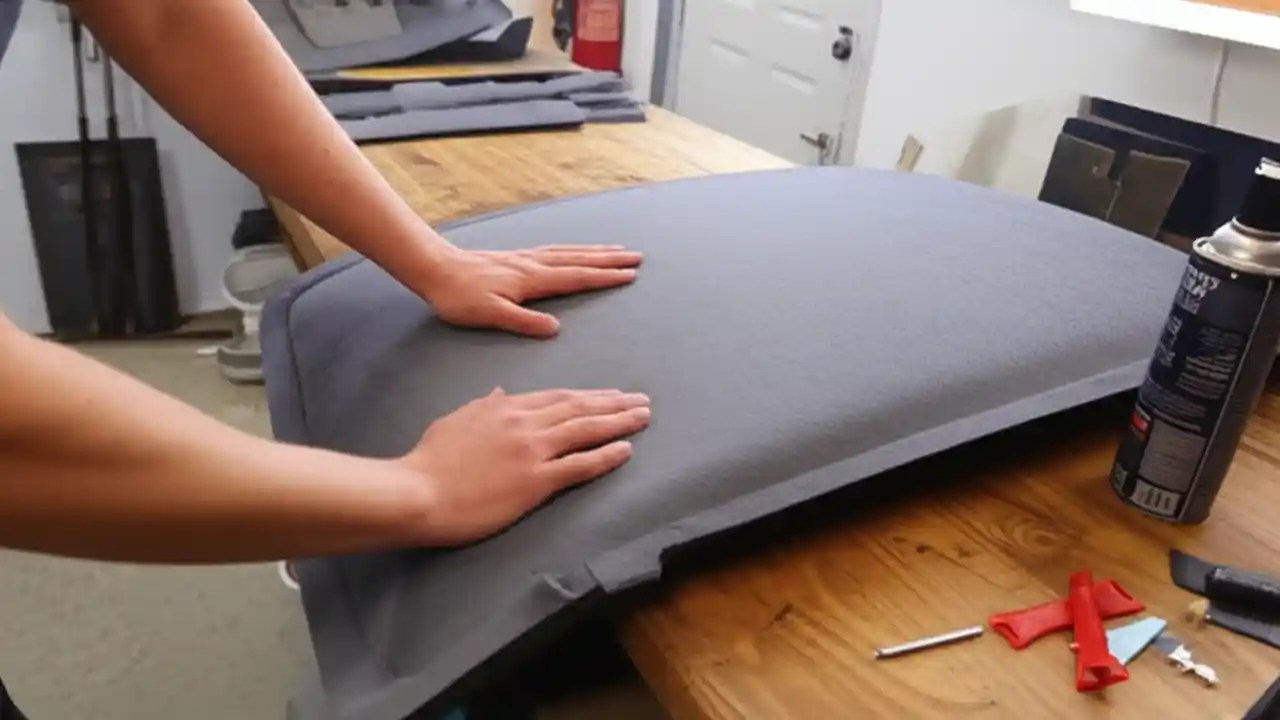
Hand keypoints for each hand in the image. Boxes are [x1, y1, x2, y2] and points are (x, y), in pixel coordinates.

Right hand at [400, 388, 650, 544]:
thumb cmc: (428, 460)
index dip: (588, 395)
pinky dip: (606, 455)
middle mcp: (524, 422)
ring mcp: (532, 450)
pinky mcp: (535, 481)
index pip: (557, 396)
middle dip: (613, 403)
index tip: (610, 394)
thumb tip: (500, 392)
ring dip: (619, 422)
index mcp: (505, 406)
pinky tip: (626, 450)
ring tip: (643, 417)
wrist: (418, 492)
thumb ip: (483, 405)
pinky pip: (579, 465)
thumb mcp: (456, 420)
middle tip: (641, 400)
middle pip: (578, 407)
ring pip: (585, 429)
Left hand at [421, 245, 642, 336]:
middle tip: (637, 257)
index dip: (604, 277)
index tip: (630, 275)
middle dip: (609, 259)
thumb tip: (555, 328)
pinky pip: (555, 250)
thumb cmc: (459, 296)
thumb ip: (522, 321)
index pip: (576, 277)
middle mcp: (533, 264)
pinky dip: (574, 249)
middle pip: (579, 259)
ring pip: (569, 252)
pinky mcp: (517, 258)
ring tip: (617, 250)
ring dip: (595, 251)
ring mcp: (526, 258)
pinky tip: (577, 251)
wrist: (435, 269)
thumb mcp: (489, 314)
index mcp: (532, 280)